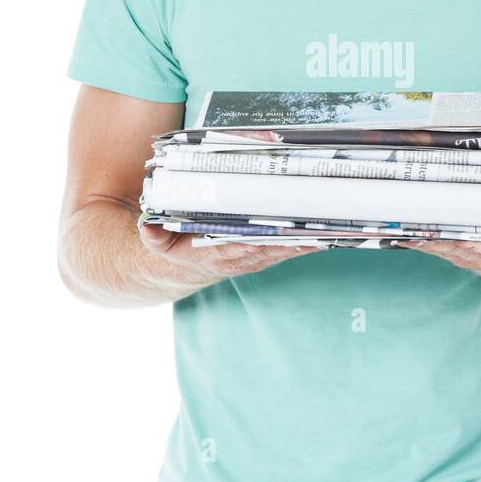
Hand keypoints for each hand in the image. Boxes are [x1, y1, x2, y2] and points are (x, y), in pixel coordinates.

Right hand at [138, 221, 318, 276]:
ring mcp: (258, 257)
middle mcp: (242, 258)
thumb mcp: (157, 240)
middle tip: (319, 217)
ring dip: (309, 234)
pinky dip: (311, 236)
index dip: (264, 238)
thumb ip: (153, 235)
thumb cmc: (173, 243)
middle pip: (274, 244)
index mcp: (216, 254)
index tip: (284, 230)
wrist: (181, 263)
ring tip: (332, 218)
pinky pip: (293, 245)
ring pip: (288, 245)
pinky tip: (330, 225)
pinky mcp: (269, 253)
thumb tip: (148, 228)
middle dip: (296, 233)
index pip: (244, 246)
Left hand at [393, 219, 480, 285]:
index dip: (464, 242)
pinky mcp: (468, 258)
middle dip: (433, 237)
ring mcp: (476, 262)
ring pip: (445, 250)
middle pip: (456, 248)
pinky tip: (403, 232)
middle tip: (408, 223)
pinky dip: (424, 241)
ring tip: (397, 224)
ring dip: (422, 239)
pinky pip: (443, 250)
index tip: (445, 233)